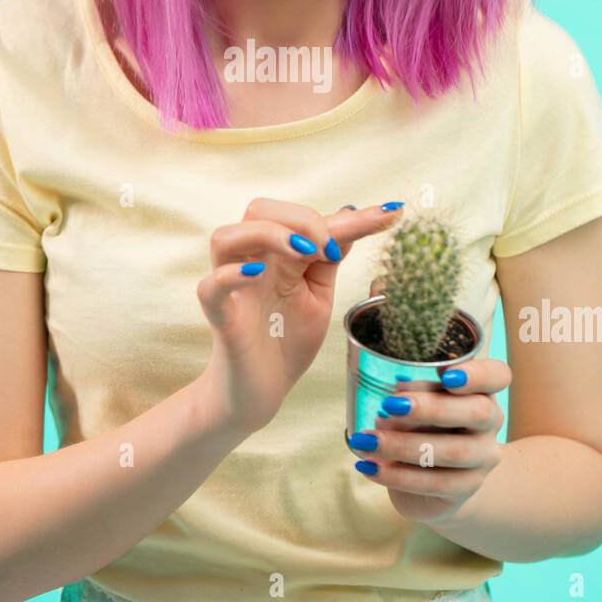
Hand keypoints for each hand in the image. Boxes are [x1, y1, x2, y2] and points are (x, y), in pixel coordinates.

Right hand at [197, 199, 404, 436]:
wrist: (262, 392)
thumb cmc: (287, 340)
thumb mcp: (318, 294)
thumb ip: (329, 258)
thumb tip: (352, 216)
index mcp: (277, 255)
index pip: (305, 217)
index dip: (351, 216)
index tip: (390, 212)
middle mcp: (251, 262)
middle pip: (259, 210)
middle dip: (301, 218)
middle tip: (330, 249)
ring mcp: (233, 289)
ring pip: (226, 236)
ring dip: (269, 234)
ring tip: (303, 253)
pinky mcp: (222, 318)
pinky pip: (211, 287)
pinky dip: (231, 275)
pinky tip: (256, 274)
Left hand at [349, 320, 510, 522]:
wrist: (440, 477)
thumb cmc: (424, 415)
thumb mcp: (416, 378)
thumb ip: (401, 335)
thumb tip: (377, 285)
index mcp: (483, 388)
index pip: (499, 375)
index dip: (478, 375)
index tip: (446, 375)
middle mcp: (490, 421)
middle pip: (475, 414)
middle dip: (431, 409)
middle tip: (389, 405)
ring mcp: (482, 458)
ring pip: (453, 453)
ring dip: (406, 446)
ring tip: (366, 438)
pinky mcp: (464, 490)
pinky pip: (436, 486)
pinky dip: (399, 477)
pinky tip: (369, 468)